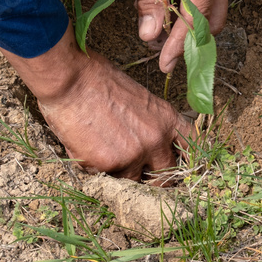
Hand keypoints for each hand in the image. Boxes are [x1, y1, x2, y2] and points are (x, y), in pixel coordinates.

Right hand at [1, 25, 193, 180]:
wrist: (70, 80)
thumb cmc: (99, 81)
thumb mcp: (140, 98)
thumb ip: (152, 123)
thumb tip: (156, 144)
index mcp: (167, 120)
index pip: (191, 148)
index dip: (185, 159)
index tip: (177, 164)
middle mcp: (156, 141)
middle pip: (167, 176)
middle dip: (154, 178)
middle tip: (141, 174)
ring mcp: (133, 156)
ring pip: (135, 181)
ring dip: (123, 174)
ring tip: (107, 156)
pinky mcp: (108, 166)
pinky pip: (108, 179)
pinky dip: (99, 170)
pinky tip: (88, 150)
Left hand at [124, 0, 233, 73]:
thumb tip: (150, 36)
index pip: (196, 16)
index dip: (180, 43)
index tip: (165, 65)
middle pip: (212, 22)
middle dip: (188, 41)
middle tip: (160, 52)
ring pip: (213, 15)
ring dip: (189, 29)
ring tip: (160, 32)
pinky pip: (209, 1)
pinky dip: (190, 14)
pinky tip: (169, 14)